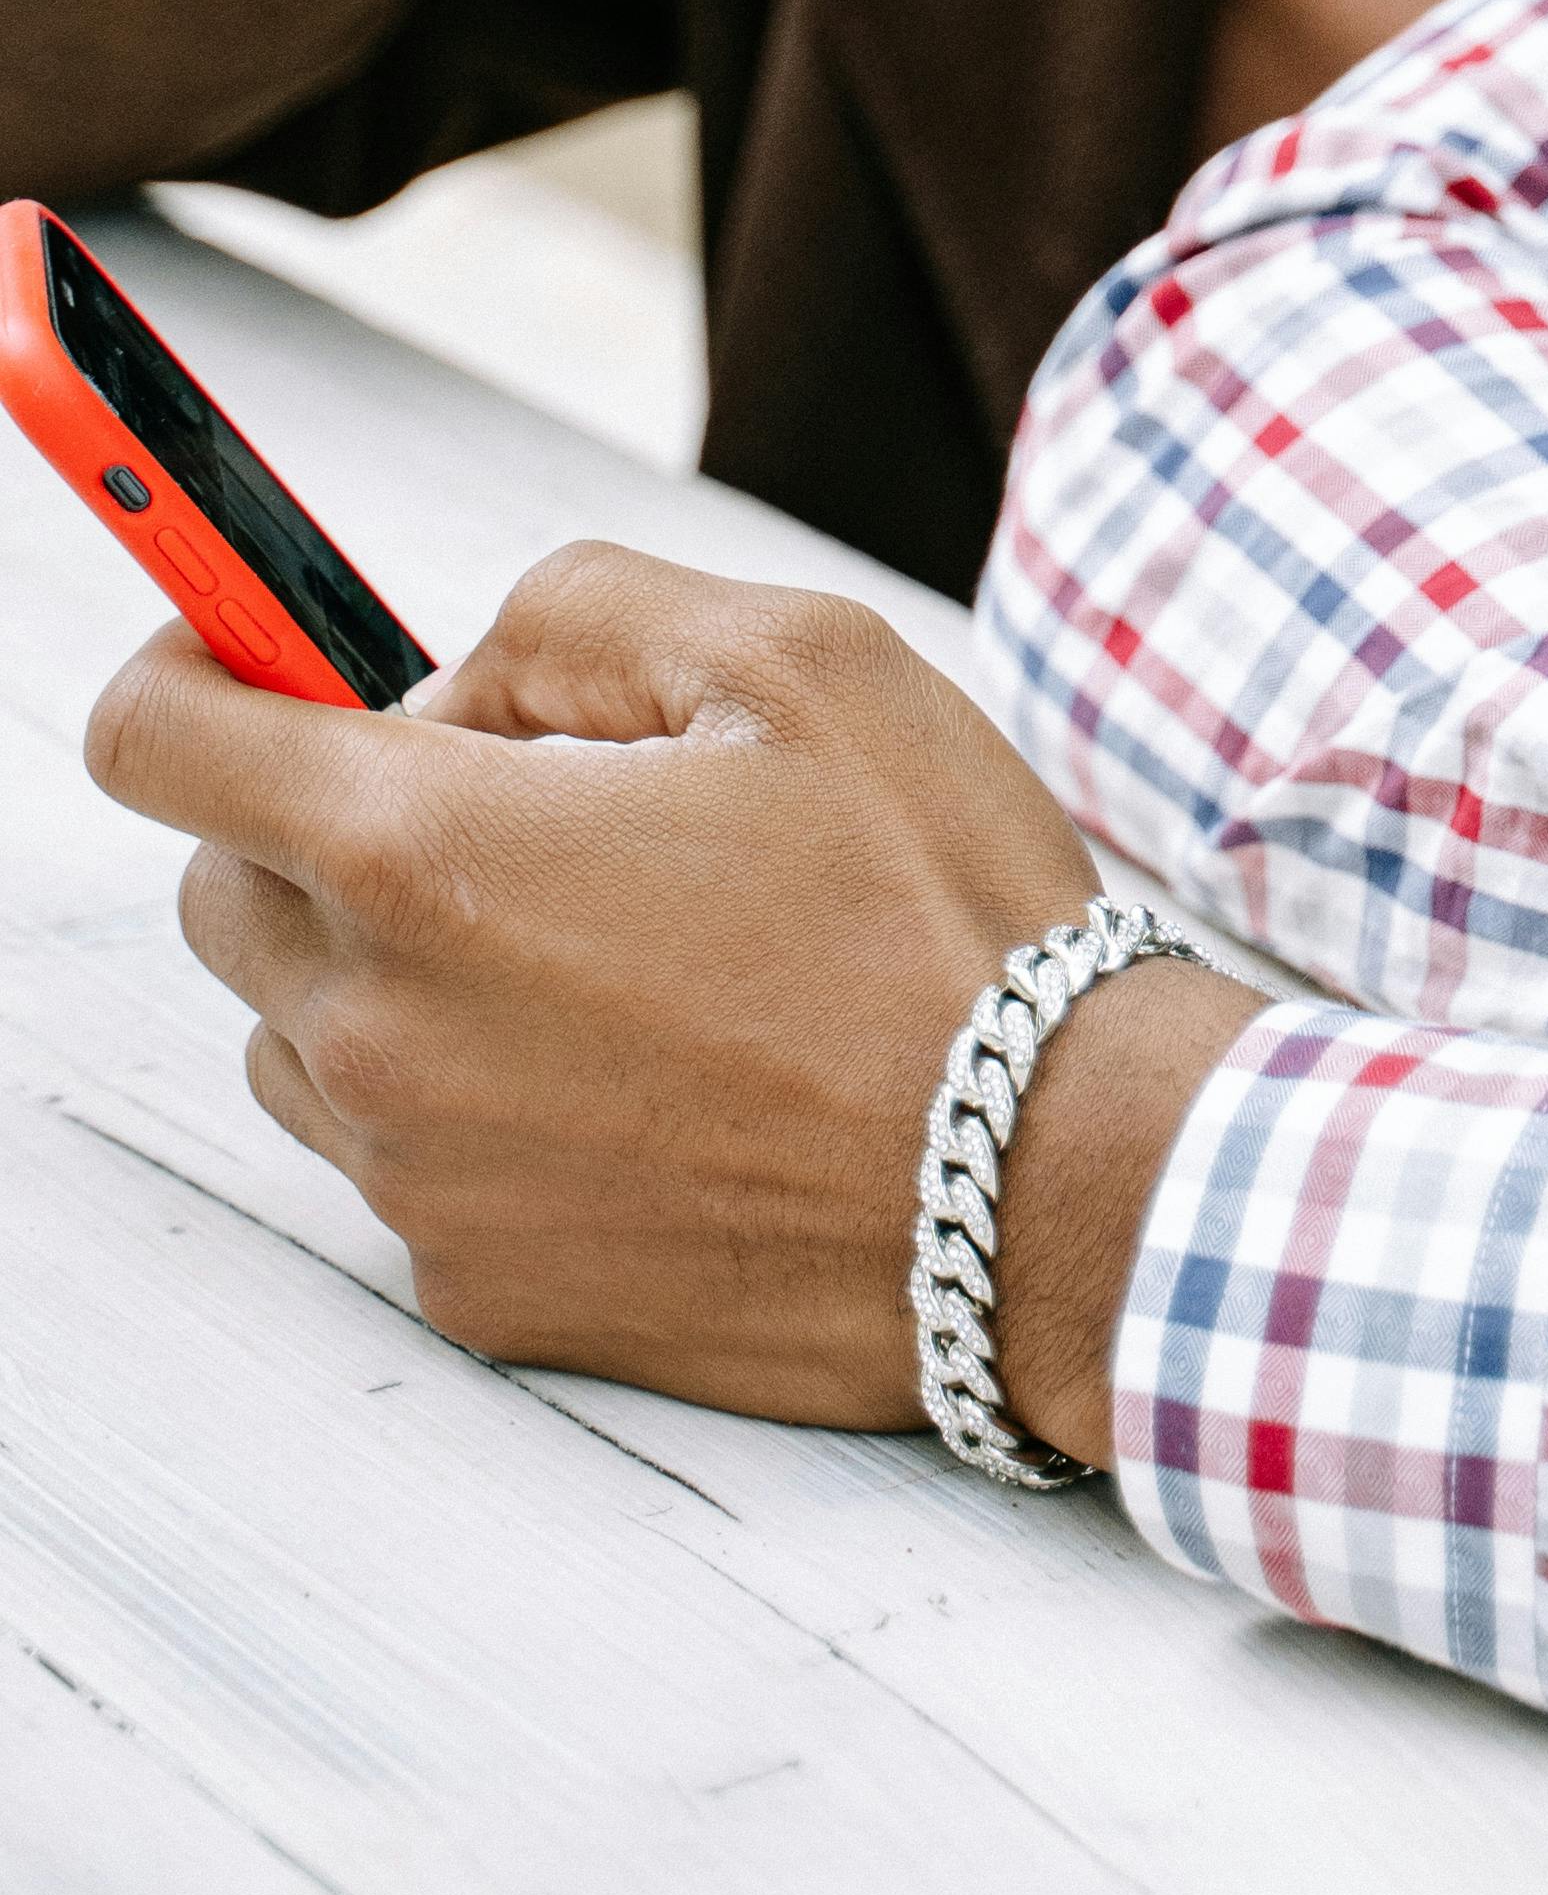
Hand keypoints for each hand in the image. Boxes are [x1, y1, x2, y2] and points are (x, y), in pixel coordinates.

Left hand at [85, 549, 1259, 1456]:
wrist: (1042, 1187)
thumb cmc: (934, 907)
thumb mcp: (798, 655)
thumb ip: (577, 604)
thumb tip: (454, 676)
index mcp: (429, 852)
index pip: (158, 742)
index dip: (190, 670)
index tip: (252, 659)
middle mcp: (384, 1029)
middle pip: (222, 887)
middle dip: (324, 818)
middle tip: (526, 805)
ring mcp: (419, 1180)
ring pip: (302, 1030)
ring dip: (393, 966)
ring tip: (608, 949)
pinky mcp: (477, 1289)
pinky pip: (401, 1159)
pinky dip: (474, 1096)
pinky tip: (646, 1072)